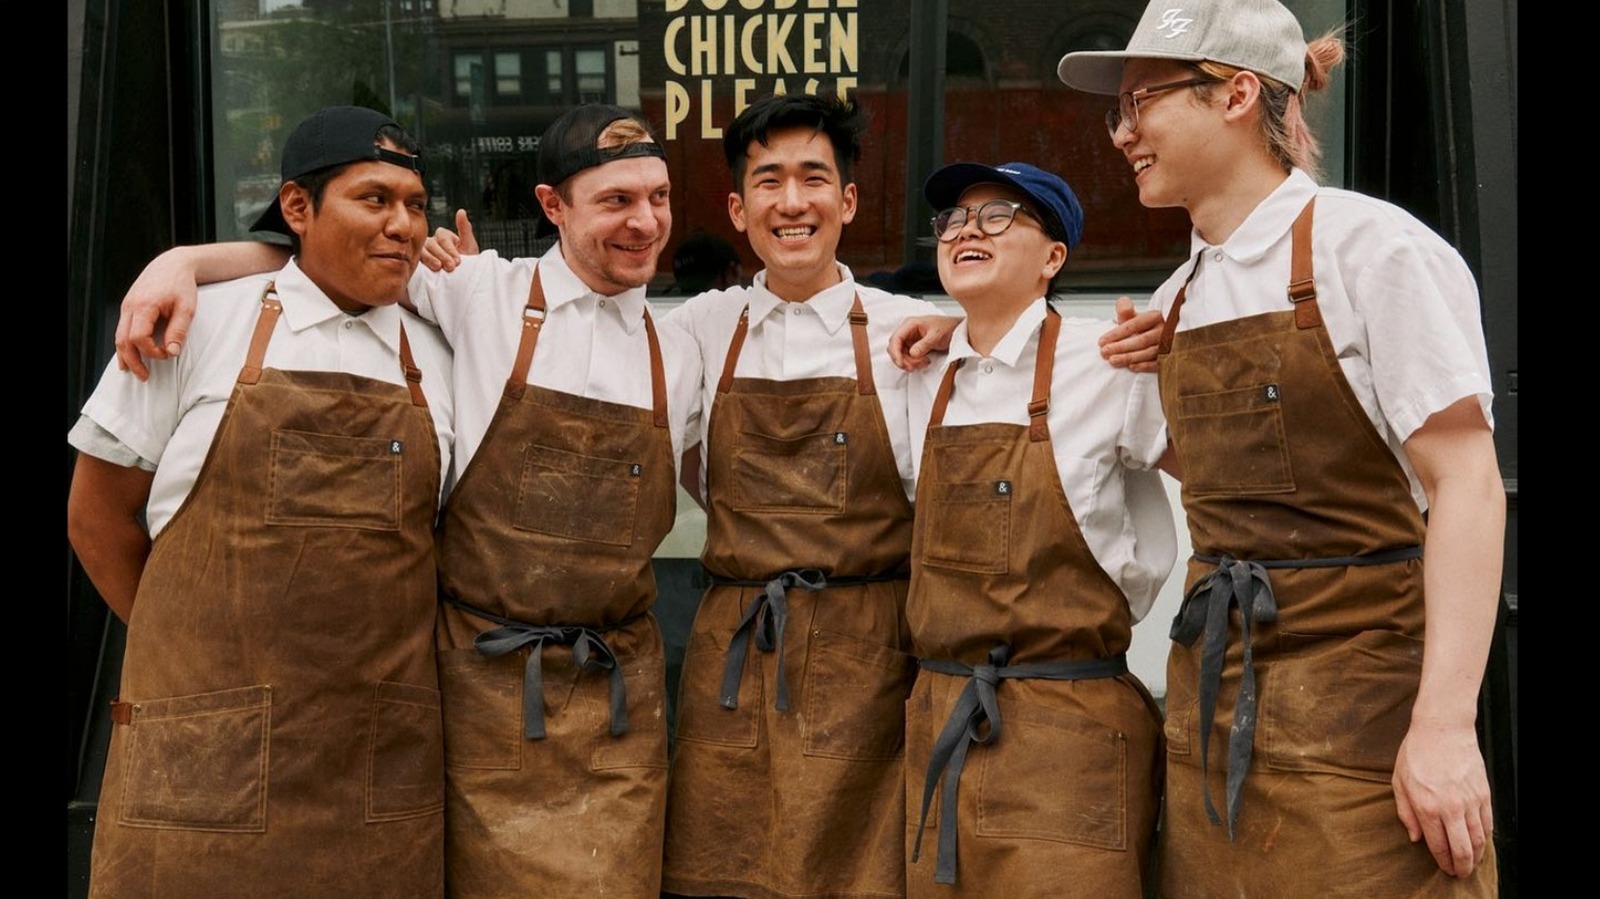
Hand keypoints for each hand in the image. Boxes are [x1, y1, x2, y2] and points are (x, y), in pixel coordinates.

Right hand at [114, 249, 199, 380]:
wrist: (173, 264)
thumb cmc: (182, 285)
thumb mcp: (187, 308)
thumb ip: (179, 330)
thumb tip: (172, 353)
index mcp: (144, 305)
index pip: (138, 337)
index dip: (151, 351)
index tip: (167, 354)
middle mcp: (130, 306)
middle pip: (123, 340)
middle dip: (133, 361)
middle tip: (144, 377)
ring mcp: (126, 306)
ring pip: (118, 336)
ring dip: (125, 356)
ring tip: (133, 372)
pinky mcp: (128, 307)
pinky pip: (121, 329)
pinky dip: (124, 345)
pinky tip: (128, 357)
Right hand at [420, 208, 478, 271]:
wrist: (461, 281)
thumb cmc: (467, 263)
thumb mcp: (469, 246)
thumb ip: (465, 229)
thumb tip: (461, 211)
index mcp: (443, 236)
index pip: (443, 238)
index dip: (451, 249)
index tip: (458, 261)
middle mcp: (432, 242)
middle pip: (432, 243)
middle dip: (442, 255)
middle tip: (451, 267)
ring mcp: (423, 252)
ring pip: (422, 251)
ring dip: (430, 259)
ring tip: (438, 267)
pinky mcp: (418, 263)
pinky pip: (416, 260)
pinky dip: (420, 263)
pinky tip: (426, 270)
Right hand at [888, 315, 960, 371]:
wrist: (957, 331)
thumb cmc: (948, 327)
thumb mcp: (936, 336)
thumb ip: (923, 344)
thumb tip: (912, 353)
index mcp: (910, 324)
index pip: (895, 339)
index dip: (895, 352)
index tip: (901, 363)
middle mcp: (907, 331)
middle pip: (895, 348)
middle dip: (903, 359)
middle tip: (913, 366)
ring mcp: (910, 339)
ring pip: (900, 355)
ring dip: (909, 362)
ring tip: (923, 363)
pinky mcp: (914, 346)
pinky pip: (907, 357)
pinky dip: (914, 363)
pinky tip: (924, 362)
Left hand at [1098, 296, 1163, 372]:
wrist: (1157, 337)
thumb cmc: (1143, 328)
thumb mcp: (1134, 316)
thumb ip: (1125, 309)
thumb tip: (1124, 306)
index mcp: (1155, 317)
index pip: (1134, 325)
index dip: (1116, 333)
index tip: (1101, 341)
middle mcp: (1164, 330)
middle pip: (1142, 340)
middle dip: (1121, 347)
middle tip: (1104, 352)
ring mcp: (1169, 345)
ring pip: (1149, 352)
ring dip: (1130, 357)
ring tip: (1113, 360)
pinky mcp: (1170, 358)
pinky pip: (1158, 363)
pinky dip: (1145, 366)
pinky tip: (1131, 367)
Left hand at [1392, 719, 1493, 877]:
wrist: (1443, 728)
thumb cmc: (1416, 752)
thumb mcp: (1399, 781)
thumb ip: (1405, 813)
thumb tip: (1414, 838)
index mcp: (1426, 807)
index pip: (1438, 845)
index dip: (1443, 862)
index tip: (1445, 869)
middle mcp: (1450, 808)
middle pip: (1462, 849)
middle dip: (1462, 866)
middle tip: (1460, 873)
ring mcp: (1470, 801)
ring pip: (1479, 840)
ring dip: (1476, 856)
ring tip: (1471, 863)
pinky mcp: (1484, 794)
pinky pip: (1488, 823)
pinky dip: (1486, 837)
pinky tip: (1481, 842)